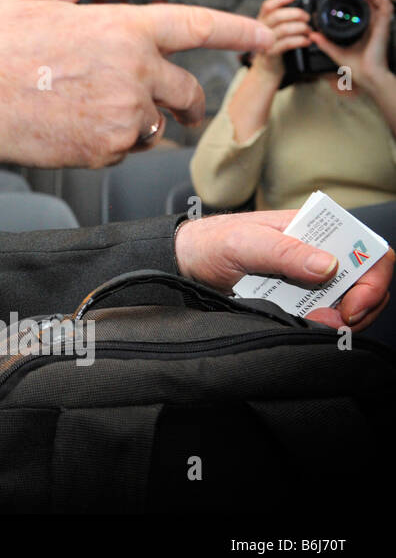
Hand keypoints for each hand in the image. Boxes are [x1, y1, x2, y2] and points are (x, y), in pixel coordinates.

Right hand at [0, 0, 273, 191]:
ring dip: (138, 122)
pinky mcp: (108, 148)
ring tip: (93, 113)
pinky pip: (127, 150)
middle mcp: (133, 70)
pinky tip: (75, 129)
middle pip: (188, 91)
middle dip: (189, 102)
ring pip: (155, 124)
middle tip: (181, 108)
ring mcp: (124, 113)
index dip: (238, 32)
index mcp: (123, 26)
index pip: (198, 27)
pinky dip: (110, 145)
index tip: (263, 37)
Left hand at [175, 210, 391, 330]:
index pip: (367, 248)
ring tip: (316, 324)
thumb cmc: (213, 242)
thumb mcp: (244, 242)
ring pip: (349, 306)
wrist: (185, 265)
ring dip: (341, 321)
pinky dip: (320, 327)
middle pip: (366, 283)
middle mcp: (318, 255)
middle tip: (339, 322)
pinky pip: (322, 319)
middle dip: (362, 307)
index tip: (354, 302)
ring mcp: (309, 281)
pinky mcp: (296, 303)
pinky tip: (305, 327)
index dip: (373, 277)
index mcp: (313, 230)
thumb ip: (284, 251)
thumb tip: (328, 265)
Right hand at [247, 0, 311, 80]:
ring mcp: (264, 42)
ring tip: (309, 31)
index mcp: (262, 22)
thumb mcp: (276, 33)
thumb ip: (284, 22)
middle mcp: (260, 30)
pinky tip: (307, 41)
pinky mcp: (270, 53)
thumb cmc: (275, 49)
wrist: (267, 71)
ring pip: (284, 29)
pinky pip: (287, 43)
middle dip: (296, 14)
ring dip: (301, 28)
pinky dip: (300, 41)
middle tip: (307, 18)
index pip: (268, 6)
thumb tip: (303, 13)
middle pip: (277, 15)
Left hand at [306, 0, 395, 94]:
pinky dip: (383, 0)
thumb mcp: (337, 52)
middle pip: (374, 7)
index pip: (365, 13)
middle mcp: (374, 29)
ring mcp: (380, 28)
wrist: (368, 76)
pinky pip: (386, 11)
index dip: (362, 3)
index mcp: (365, 32)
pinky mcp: (383, 29)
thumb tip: (312, 35)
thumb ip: (324, 43)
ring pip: (381, 5)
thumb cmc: (358, 68)